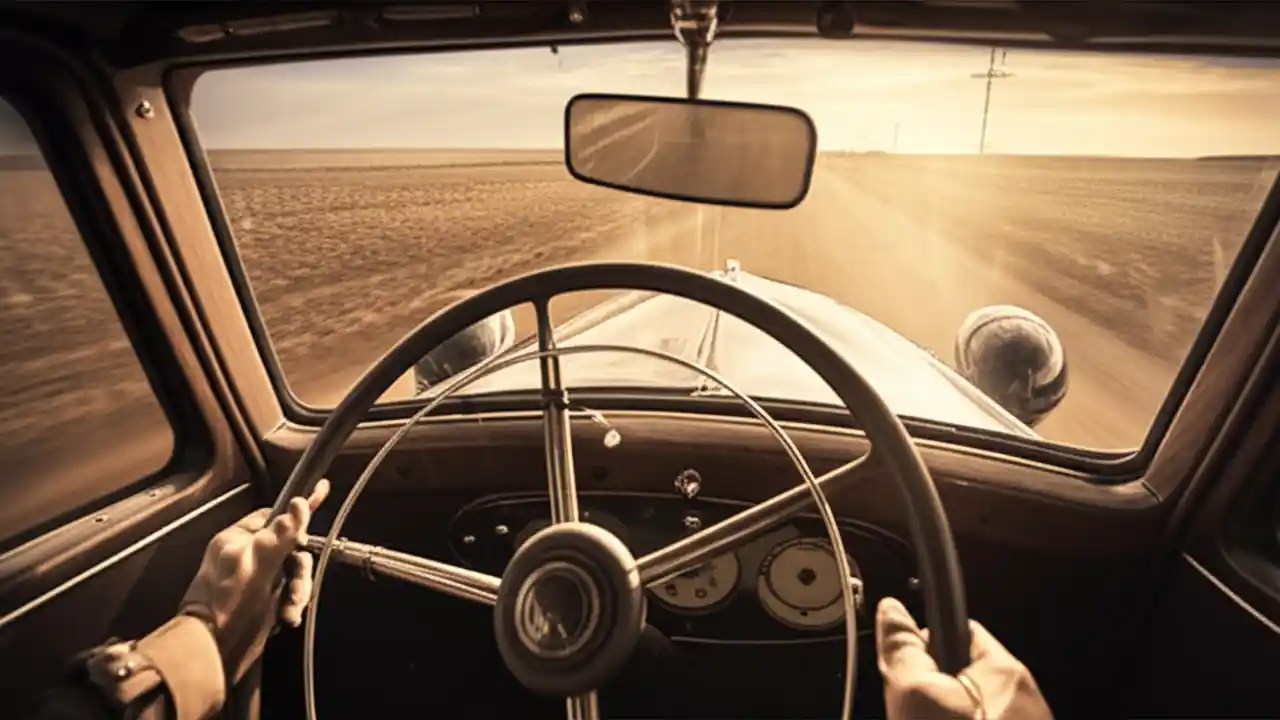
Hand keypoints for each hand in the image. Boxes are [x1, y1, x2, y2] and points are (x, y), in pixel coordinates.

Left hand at [179, 480, 329, 684]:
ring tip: (291, 609)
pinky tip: (288, 618)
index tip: (322, 492)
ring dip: (298, 591)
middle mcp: (249, 556)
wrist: (210, 650)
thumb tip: (299, 502)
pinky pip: (289, 595)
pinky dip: (292, 605)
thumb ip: (281, 533)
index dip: (297, 513)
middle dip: (299, 569)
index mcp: (239, 539)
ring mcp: (257, 580)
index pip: (274, 514)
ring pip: (293, 574)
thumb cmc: (227, 602)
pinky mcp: (264, 602)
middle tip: (296, 587)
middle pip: (291, 548)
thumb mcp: (258, 563)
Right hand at [876, 597, 1051, 719]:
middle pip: (965, 674)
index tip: (907, 666)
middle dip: (938, 687)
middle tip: (916, 712)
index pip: (959, 630)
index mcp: (1007, 672)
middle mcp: (1028, 700)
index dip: (925, 643)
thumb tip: (892, 610)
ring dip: (951, 713)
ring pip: (975, 707)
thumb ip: (904, 651)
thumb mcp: (919, 695)